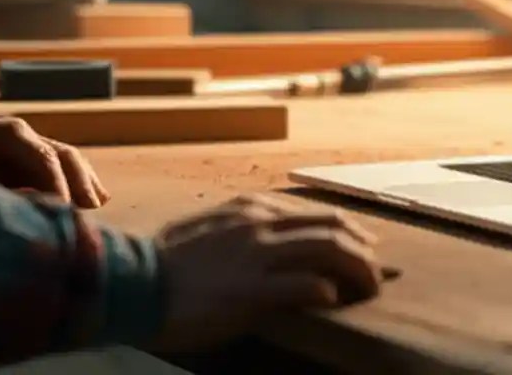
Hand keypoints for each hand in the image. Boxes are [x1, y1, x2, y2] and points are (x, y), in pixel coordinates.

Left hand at [0, 114, 109, 208]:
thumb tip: (18, 212)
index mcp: (7, 134)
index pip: (45, 157)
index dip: (59, 185)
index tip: (66, 211)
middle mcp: (25, 133)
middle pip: (64, 155)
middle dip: (80, 182)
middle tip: (90, 210)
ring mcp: (31, 140)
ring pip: (69, 158)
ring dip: (85, 182)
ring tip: (97, 207)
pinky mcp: (33, 153)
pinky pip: (63, 164)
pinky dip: (81, 179)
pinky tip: (97, 198)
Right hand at [150, 193, 381, 351]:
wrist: (134, 283)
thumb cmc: (166, 264)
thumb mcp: (210, 231)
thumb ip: (243, 230)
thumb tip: (272, 241)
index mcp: (251, 210)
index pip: (314, 215)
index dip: (347, 231)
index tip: (363, 246)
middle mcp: (260, 225)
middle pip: (332, 228)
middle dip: (364, 249)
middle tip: (378, 270)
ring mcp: (257, 255)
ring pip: (329, 250)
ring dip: (359, 270)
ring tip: (371, 288)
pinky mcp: (251, 289)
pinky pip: (304, 286)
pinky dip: (325, 292)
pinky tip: (333, 302)